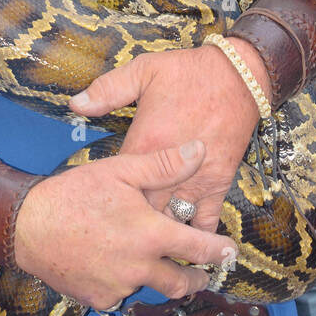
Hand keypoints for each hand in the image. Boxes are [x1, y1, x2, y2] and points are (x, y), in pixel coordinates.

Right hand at [14, 139, 237, 309]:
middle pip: (181, 283)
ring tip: (150, 263)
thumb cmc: (74, 194)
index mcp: (151, 236)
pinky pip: (120, 295)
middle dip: (196, 279)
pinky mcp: (98, 299)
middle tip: (201, 273)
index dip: (220, 252)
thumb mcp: (120, 170)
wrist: (25, 227)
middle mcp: (140, 268)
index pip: (200, 249)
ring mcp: (118, 288)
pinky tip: (111, 264)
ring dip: (155, 278)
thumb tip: (200, 151)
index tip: (231, 253)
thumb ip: (164, 165)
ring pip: (148, 289)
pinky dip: (123, 283)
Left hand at [69, 42, 263, 232]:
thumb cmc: (189, 72)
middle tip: (114, 234)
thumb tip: (75, 104)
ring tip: (142, 245)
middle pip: (141, 211)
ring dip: (157, 233)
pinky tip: (183, 244)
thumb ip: (107, 89)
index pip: (117, 184)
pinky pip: (206, 221)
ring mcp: (194, 180)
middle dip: (128, 223)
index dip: (106, 196)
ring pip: (171, 222)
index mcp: (145, 143)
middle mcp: (168, 169)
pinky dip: (194, 236)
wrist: (240, 75)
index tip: (96, 202)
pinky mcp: (218, 183)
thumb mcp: (143, 70)